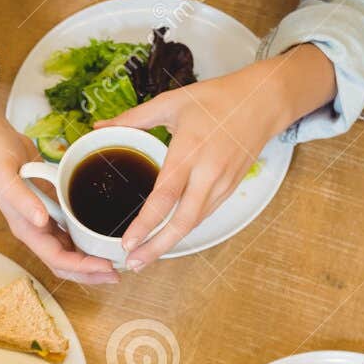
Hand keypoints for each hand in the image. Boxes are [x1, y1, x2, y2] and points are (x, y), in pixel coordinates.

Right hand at [0, 125, 118, 284]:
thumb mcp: (5, 177)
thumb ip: (22, 199)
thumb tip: (41, 221)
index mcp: (26, 230)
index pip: (56, 259)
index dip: (81, 267)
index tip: (105, 267)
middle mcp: (36, 231)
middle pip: (65, 264)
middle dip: (90, 273)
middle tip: (117, 275)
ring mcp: (45, 223)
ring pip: (71, 251)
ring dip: (91, 260)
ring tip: (115, 262)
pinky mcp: (53, 211)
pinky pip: (72, 232)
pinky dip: (88, 239)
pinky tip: (103, 237)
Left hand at [103, 46, 334, 268]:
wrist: (263, 101)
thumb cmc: (216, 98)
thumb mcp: (171, 102)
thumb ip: (133, 118)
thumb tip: (99, 128)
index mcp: (189, 151)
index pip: (164, 197)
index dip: (145, 225)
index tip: (127, 243)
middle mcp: (207, 173)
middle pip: (182, 222)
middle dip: (156, 248)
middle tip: (133, 264)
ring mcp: (222, 184)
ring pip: (194, 223)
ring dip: (169, 243)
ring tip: (144, 257)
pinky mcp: (230, 189)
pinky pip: (204, 215)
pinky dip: (184, 229)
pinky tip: (167, 236)